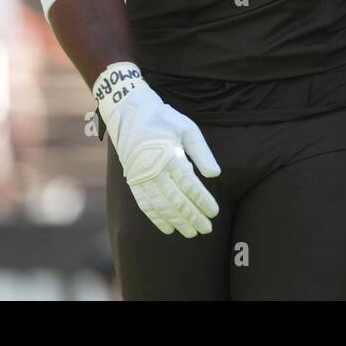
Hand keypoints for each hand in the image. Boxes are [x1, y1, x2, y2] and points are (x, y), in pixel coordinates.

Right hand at [95, 64, 220, 236]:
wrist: (129, 112)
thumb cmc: (164, 119)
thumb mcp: (188, 128)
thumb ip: (202, 153)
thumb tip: (216, 175)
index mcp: (169, 156)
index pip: (189, 185)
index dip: (203, 201)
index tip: (214, 212)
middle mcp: (153, 170)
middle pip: (176, 200)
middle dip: (192, 216)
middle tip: (207, 229)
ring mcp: (141, 177)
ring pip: (160, 206)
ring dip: (176, 221)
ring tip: (191, 233)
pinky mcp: (133, 180)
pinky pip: (145, 204)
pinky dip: (156, 218)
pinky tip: (168, 228)